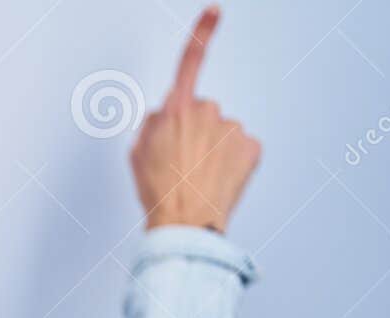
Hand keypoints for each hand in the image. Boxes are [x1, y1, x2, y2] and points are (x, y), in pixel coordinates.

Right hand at [130, 6, 260, 232]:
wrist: (185, 223)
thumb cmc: (159, 192)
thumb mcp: (137, 154)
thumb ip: (151, 124)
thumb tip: (165, 114)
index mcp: (176, 111)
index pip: (189, 63)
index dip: (202, 34)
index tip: (215, 11)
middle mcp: (208, 112)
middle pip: (202, 112)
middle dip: (194, 131)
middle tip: (182, 163)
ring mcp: (233, 129)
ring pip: (222, 132)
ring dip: (212, 149)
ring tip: (198, 177)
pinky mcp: (251, 147)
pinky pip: (240, 148)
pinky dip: (231, 161)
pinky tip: (217, 180)